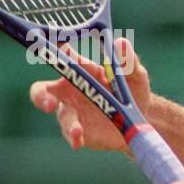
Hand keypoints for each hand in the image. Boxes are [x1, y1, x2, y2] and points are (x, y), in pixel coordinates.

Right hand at [29, 37, 152, 151]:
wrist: (142, 119)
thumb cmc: (134, 90)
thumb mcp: (135, 75)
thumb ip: (127, 61)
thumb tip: (121, 43)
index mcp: (80, 71)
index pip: (61, 58)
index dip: (52, 53)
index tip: (48, 52)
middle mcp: (70, 91)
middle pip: (43, 91)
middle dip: (41, 97)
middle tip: (49, 102)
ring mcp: (73, 112)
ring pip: (61, 116)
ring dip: (68, 123)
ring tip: (77, 130)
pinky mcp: (81, 131)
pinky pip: (71, 135)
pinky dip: (74, 137)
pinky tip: (79, 141)